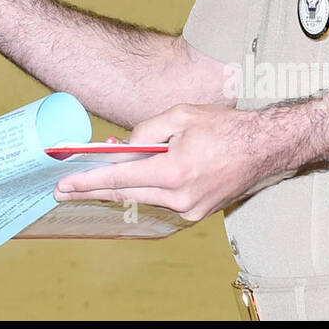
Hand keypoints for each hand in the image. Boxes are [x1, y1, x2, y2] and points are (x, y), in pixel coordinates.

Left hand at [52, 103, 296, 221]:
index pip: (120, 178)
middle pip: (125, 193)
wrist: (264, 148)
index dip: (87, 182)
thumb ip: (144, 133)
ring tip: (96, 172)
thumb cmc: (224, 127)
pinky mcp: (196, 213)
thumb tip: (121, 149)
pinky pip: (160, 199)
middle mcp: (181, 197)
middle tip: (64, 189)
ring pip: (142, 196)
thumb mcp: (179, 115)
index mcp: (175, 171)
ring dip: (119, 184)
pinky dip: (144, 187)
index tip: (64, 186)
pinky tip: (133, 174)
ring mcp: (189, 210)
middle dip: (92, 189)